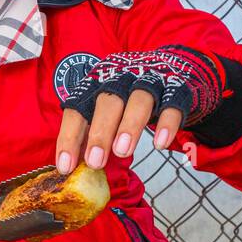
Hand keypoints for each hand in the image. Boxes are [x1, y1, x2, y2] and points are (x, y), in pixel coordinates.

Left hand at [55, 46, 224, 172]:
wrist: (170, 72)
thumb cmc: (128, 100)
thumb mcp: (106, 113)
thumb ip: (93, 135)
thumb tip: (75, 169)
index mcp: (97, 84)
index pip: (78, 109)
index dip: (70, 137)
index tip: (65, 166)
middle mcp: (121, 78)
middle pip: (107, 102)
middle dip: (100, 132)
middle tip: (95, 162)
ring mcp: (150, 81)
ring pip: (139, 99)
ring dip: (129, 126)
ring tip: (122, 152)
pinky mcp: (176, 88)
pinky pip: (172, 104)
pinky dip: (166, 124)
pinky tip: (161, 144)